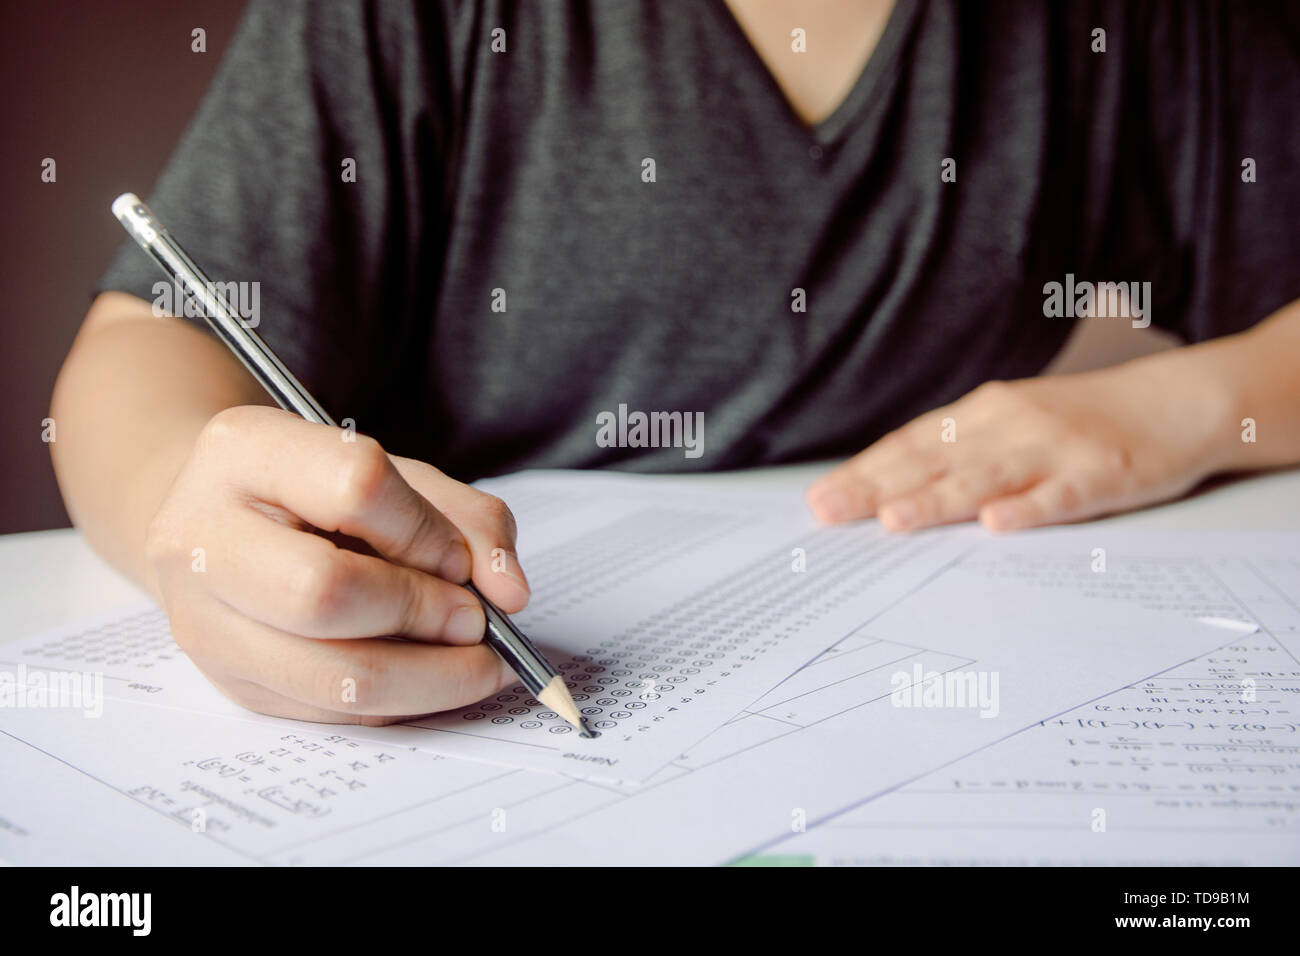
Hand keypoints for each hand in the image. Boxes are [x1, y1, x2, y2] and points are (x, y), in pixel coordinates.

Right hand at [144, 405, 529, 724]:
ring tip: (472, 658)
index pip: (354, 486)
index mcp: (245, 452)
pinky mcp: (231, 684)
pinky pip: (335, 713)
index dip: (426, 530)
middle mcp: (201, 535)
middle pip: (325, 592)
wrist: (224, 525)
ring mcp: (204, 620)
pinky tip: (429, 675)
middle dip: (423, 611)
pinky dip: (403, 701)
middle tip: (473, 620)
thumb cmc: (322, 494)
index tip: (460, 557)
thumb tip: (508, 592)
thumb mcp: (397, 477)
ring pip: (333, 675)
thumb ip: (468, 520)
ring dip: (431, 676)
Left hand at [806, 365, 1233, 531]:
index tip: (819, 501)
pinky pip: (1061, 495)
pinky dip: (1029, 508)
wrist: (1175, 400)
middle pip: (934, 461)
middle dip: (876, 489)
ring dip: (938, 500)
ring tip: (893, 520)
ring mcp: (1056, 449)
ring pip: (987, 477)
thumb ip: (959, 454)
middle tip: (827, 514)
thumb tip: (890, 489)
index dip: (863, 473)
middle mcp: (1011, 426)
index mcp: (983, 414)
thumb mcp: (1012, 425)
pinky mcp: (1101, 474)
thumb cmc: (1081, 420)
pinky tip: (998, 523)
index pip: (910, 446)